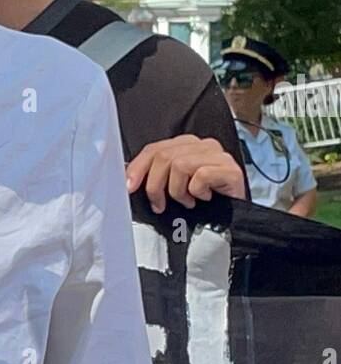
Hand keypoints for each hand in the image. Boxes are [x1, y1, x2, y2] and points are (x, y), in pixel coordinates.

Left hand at [125, 134, 245, 213]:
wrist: (233, 218)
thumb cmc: (202, 203)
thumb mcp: (173, 186)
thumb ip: (156, 176)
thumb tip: (129, 180)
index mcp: (187, 144)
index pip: (155, 148)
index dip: (138, 168)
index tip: (129, 188)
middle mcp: (203, 145)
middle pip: (164, 156)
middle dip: (155, 185)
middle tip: (159, 205)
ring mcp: (219, 155)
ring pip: (180, 165)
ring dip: (177, 191)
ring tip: (187, 201)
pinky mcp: (231, 169)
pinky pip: (201, 176)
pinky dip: (196, 192)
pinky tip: (203, 198)